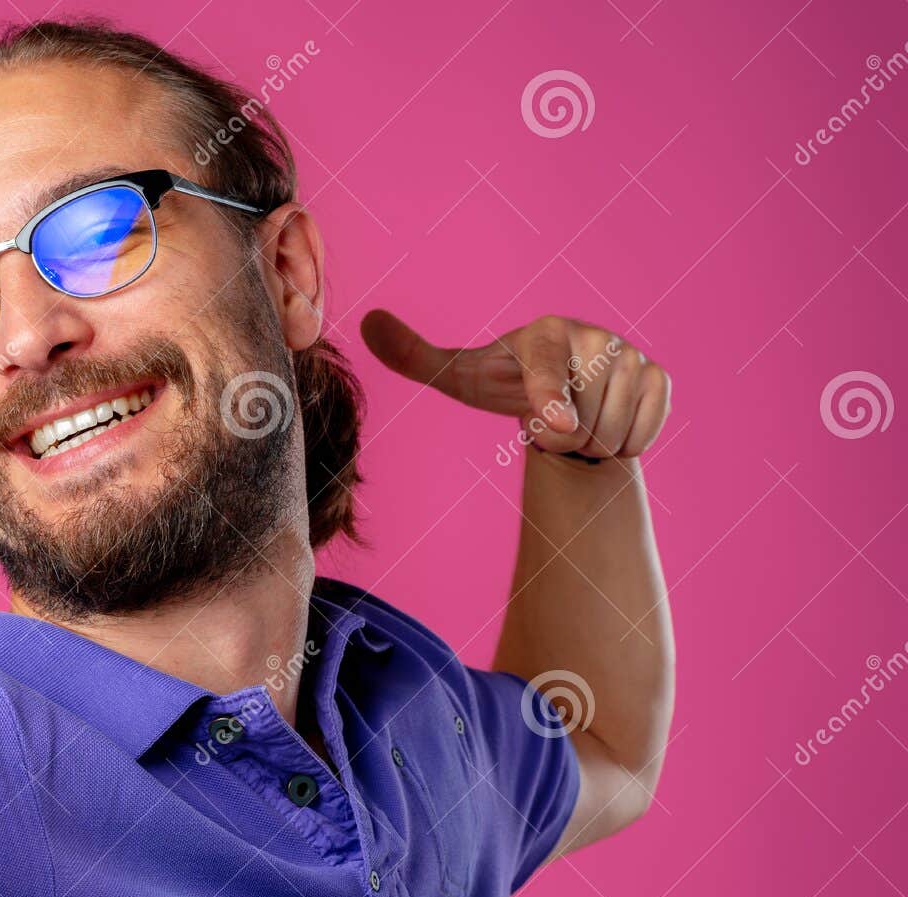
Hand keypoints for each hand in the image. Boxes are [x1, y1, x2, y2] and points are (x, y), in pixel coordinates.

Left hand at [360, 310, 670, 458]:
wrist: (562, 393)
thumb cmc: (504, 381)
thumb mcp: (458, 376)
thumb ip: (414, 356)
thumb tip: (365, 322)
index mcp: (547, 333)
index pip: (550, 374)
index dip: (552, 403)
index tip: (557, 428)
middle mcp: (596, 337)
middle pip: (581, 422)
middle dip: (559, 440)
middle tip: (547, 420)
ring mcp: (633, 356)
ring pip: (612, 432)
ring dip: (587, 444)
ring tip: (572, 421)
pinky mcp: (659, 380)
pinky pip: (643, 434)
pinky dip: (621, 444)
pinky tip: (602, 424)